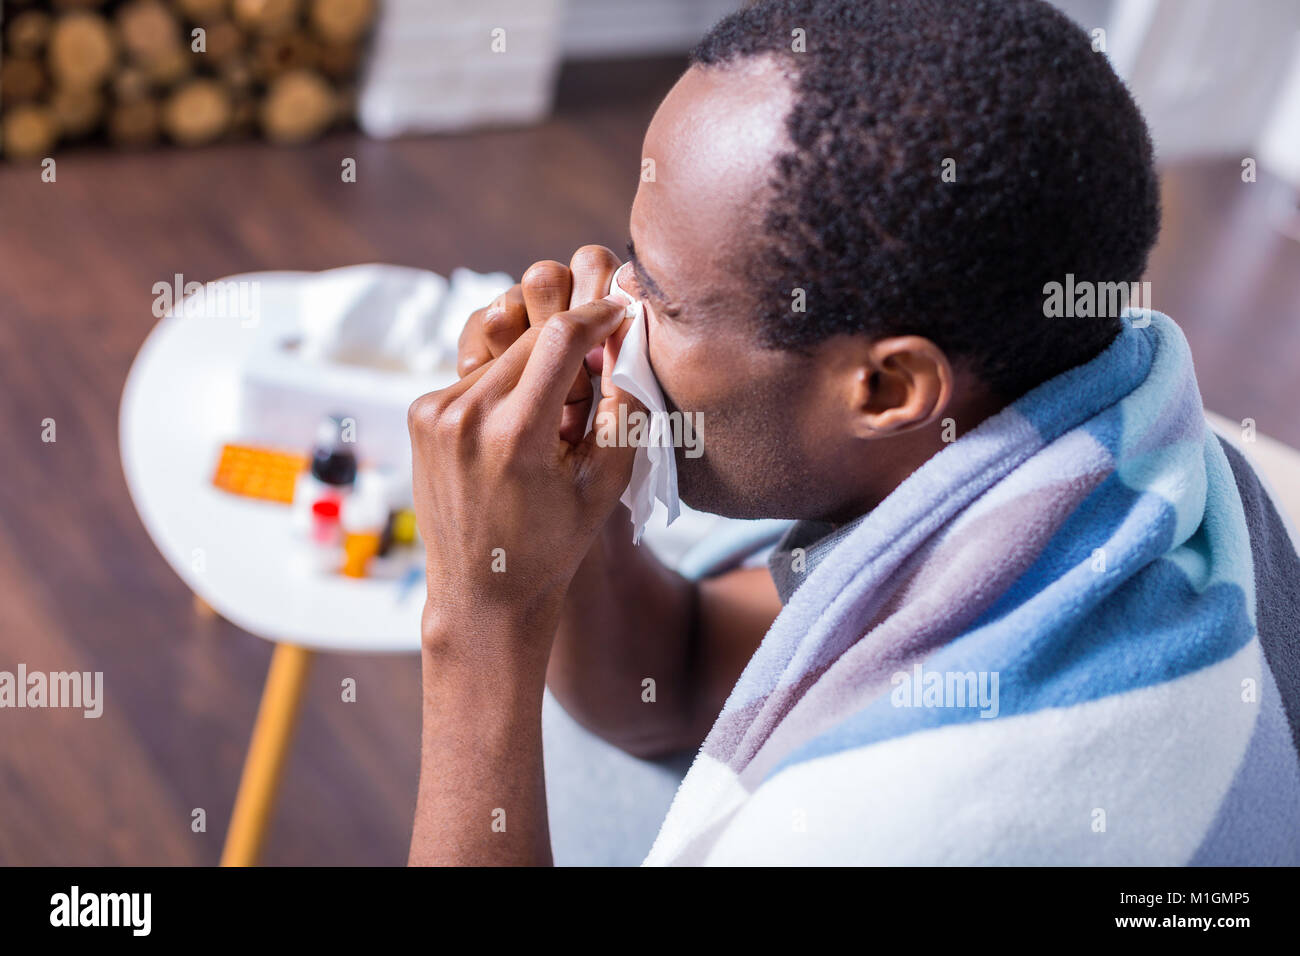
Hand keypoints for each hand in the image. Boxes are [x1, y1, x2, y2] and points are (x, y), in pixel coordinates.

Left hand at [410, 255, 638, 672]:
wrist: (481, 594)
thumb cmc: (550, 548)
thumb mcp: (604, 487)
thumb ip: (623, 413)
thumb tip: (628, 348)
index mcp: (514, 435)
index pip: (560, 337)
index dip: (598, 314)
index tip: (620, 311)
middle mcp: (465, 416)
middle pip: (532, 341)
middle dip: (570, 344)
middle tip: (596, 371)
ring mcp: (435, 413)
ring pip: (504, 356)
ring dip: (536, 367)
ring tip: (555, 415)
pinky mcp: (420, 415)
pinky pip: (477, 378)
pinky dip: (506, 387)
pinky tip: (518, 428)